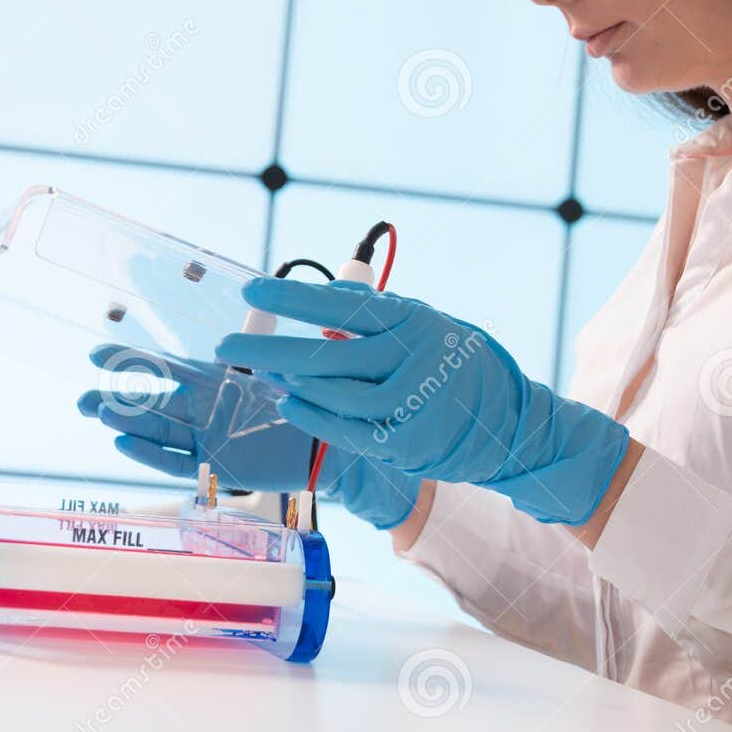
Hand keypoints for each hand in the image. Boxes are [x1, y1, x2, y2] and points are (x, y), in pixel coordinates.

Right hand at [76, 343, 421, 528]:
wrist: (333, 437)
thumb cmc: (305, 395)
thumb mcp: (283, 358)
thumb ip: (271, 331)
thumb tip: (281, 291)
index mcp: (211, 379)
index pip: (162, 367)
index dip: (129, 360)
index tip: (95, 355)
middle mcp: (202, 409)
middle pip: (150, 403)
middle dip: (113, 399)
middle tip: (80, 399)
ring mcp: (207, 438)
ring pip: (157, 431)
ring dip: (126, 422)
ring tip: (98, 413)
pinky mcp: (218, 467)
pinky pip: (177, 462)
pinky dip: (148, 454)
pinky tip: (122, 442)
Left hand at [215, 278, 631, 524]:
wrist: (504, 418)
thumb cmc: (447, 360)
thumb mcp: (418, 323)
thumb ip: (370, 315)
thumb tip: (313, 302)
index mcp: (413, 319)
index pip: (343, 304)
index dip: (293, 297)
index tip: (252, 289)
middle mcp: (413, 359)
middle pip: (328, 353)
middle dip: (270, 348)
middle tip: (228, 346)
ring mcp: (411, 403)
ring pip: (334, 395)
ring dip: (290, 383)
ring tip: (261, 372)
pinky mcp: (406, 441)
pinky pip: (347, 430)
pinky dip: (313, 416)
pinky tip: (289, 402)